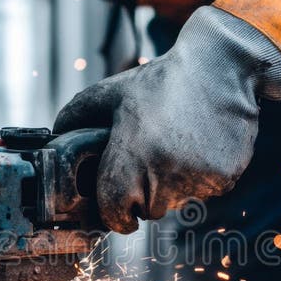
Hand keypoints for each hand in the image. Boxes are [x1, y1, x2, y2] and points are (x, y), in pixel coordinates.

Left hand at [53, 6, 280, 233]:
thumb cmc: (161, 82)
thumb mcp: (108, 94)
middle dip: (145, 193)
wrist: (220, 66)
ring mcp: (198, 178)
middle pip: (148, 210)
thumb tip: (55, 141)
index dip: (114, 214)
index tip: (119, 209)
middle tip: (152, 157)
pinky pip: (206, 191)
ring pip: (178, 202)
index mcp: (132, 157)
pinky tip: (200, 144)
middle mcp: (165, 174)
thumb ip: (73, 119)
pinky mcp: (225, 177)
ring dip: (174, 185)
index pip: (115, 214)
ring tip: (178, 144)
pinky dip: (201, 176)